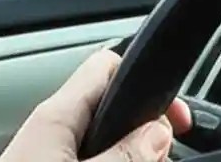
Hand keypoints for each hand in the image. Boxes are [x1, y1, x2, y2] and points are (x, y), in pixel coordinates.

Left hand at [0, 49, 192, 161]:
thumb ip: (124, 156)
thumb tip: (157, 131)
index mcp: (55, 118)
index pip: (106, 69)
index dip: (147, 86)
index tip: (176, 121)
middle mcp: (48, 133)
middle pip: (110, 111)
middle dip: (142, 135)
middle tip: (160, 161)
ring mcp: (44, 157)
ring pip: (101, 145)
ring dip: (128, 158)